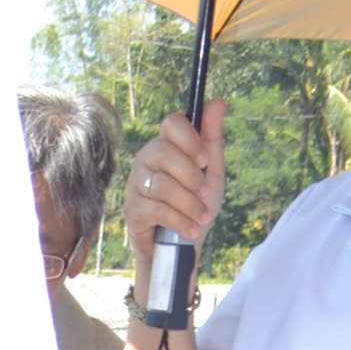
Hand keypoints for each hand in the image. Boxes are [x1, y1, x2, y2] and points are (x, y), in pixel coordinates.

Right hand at [126, 96, 225, 278]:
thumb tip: (218, 101)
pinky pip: (156, 209)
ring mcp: (136, 185)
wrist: (182, 248)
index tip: (205, 160)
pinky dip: (180, 220)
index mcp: (167, 145)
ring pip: (163, 185)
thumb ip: (212, 138)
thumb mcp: (211, 172)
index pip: (172, 123)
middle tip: (205, 193)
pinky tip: (191, 229)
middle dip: (191, 176)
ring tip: (202, 217)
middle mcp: (147, 159)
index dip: (189, 138)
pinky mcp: (132, 211)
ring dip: (189, 204)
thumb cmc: (195, 206)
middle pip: (165, 152)